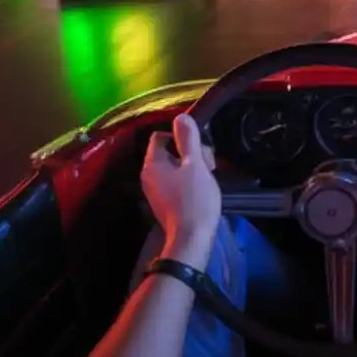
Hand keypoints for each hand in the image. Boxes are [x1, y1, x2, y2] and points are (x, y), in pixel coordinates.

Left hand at [142, 114, 220, 268]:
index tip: (199, 148)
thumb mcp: (195, 165)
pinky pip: (174, 183)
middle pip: (167, 152)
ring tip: (207, 178)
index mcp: (152, 164)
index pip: (160, 137)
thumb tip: (181, 116)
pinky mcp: (163, 203)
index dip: (180, 137)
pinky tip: (201, 191)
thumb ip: (187, 139)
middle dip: (189, 153)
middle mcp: (148, 176)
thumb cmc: (194, 199)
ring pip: (173, 168)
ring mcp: (154, 191)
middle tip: (208, 165)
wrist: (191, 240)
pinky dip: (187, 182)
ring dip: (191, 168)